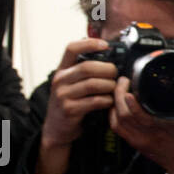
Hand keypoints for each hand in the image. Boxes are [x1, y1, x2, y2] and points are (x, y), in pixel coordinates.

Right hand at [35, 38, 115, 173]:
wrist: (57, 129)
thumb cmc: (70, 104)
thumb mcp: (71, 84)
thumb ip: (84, 73)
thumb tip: (109, 60)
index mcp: (62, 70)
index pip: (71, 48)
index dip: (89, 44)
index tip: (105, 44)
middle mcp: (60, 80)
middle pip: (87, 67)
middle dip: (107, 69)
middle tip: (116, 73)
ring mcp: (63, 95)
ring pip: (92, 84)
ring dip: (108, 85)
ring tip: (114, 88)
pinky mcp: (70, 110)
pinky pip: (94, 101)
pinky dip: (106, 100)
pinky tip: (110, 101)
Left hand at [110, 76, 173, 173]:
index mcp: (167, 128)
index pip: (145, 118)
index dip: (133, 105)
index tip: (129, 91)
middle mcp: (151, 135)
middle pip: (126, 116)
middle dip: (119, 95)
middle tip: (123, 81)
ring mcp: (140, 140)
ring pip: (118, 121)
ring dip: (115, 103)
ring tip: (119, 89)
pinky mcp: (134, 143)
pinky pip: (116, 127)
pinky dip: (113, 113)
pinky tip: (116, 104)